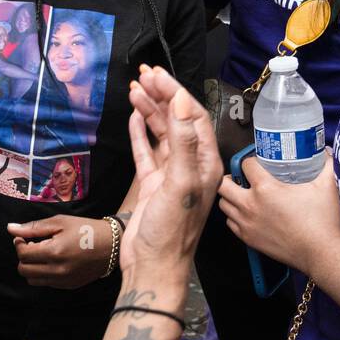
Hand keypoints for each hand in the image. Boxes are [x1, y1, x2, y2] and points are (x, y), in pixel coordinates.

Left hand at [7, 215, 112, 287]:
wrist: (111, 245)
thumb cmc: (85, 229)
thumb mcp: (60, 222)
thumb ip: (34, 227)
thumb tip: (10, 229)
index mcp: (54, 252)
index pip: (23, 255)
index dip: (19, 244)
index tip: (24, 237)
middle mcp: (57, 270)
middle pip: (24, 270)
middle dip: (23, 257)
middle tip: (32, 245)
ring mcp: (63, 281)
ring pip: (33, 279)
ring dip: (32, 267)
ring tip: (42, 253)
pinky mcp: (69, 286)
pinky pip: (46, 283)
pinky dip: (43, 273)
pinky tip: (53, 261)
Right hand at [123, 65, 221, 277]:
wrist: (153, 265)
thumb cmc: (173, 231)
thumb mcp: (180, 183)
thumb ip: (181, 141)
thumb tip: (180, 103)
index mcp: (205, 163)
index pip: (192, 117)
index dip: (176, 93)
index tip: (157, 76)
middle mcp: (190, 165)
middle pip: (177, 120)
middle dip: (162, 96)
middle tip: (144, 74)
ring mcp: (170, 174)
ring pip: (161, 133)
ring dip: (150, 110)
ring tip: (135, 89)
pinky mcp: (152, 185)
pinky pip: (147, 151)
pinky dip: (140, 133)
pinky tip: (134, 117)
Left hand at [217, 151, 339, 273]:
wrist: (320, 253)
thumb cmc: (323, 221)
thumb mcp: (327, 185)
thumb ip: (326, 164)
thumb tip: (326, 152)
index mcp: (266, 188)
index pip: (246, 164)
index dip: (251, 160)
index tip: (258, 163)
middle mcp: (251, 205)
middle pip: (223, 184)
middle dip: (230, 177)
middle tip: (240, 177)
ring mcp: (247, 223)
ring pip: (223, 204)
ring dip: (230, 197)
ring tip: (241, 194)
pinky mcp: (248, 238)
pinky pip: (230, 223)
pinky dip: (234, 216)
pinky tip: (246, 213)